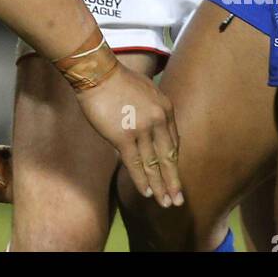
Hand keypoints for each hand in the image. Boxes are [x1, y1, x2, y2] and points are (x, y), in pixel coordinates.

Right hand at [75, 65, 183, 207]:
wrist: (99, 73)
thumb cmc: (118, 80)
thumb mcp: (146, 91)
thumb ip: (153, 111)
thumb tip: (153, 129)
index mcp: (165, 109)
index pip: (173, 142)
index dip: (173, 162)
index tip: (174, 175)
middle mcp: (158, 121)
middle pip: (168, 158)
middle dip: (173, 182)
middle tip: (178, 200)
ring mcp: (142, 130)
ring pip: (153, 165)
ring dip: (159, 186)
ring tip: (165, 203)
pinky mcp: (124, 137)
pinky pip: (135, 165)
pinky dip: (141, 181)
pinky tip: (146, 193)